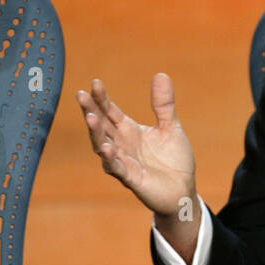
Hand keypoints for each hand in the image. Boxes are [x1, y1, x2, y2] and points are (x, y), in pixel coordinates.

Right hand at [77, 75, 197, 218]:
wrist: (183, 190)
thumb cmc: (174, 160)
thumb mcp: (171, 127)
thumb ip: (164, 104)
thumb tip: (160, 74)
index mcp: (129, 130)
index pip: (110, 111)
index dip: (102, 98)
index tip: (96, 83)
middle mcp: (121, 144)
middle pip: (101, 125)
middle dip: (91, 110)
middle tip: (81, 95)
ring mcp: (123, 161)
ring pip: (103, 145)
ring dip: (96, 132)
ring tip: (90, 117)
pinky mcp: (131, 178)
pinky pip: (117, 167)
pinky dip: (111, 158)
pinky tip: (107, 147)